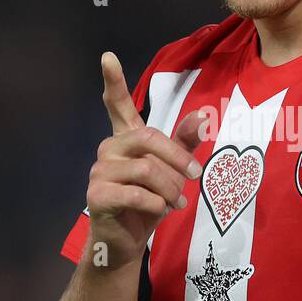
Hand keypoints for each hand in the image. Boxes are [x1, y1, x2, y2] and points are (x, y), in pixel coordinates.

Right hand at [87, 51, 206, 267]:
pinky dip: (155, 205)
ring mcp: (99, 172)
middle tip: (194, 178)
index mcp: (126, 140)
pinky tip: (158, 212)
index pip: (118, 105)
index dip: (114, 82)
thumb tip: (204, 116)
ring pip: (146, 170)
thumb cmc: (149, 204)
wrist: (127, 243)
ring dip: (169, 189)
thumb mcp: (173, 172)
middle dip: (178, 159)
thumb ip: (185, 144)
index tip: (108, 57)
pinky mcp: (97, 195)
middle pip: (149, 138)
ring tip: (174, 203)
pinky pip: (136, 194)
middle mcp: (109, 149)